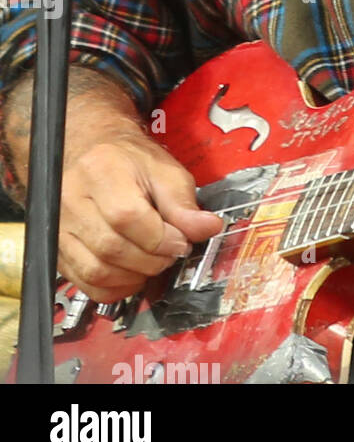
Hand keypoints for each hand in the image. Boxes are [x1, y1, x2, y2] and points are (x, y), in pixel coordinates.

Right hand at [58, 131, 223, 303]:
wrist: (91, 152)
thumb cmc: (128, 160)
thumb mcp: (164, 169)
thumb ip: (183, 201)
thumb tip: (207, 228)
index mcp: (101, 170)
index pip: (128, 217)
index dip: (161, 238)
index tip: (182, 242)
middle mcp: (72, 199)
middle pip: (112, 247)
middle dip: (152, 259)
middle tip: (171, 252)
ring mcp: (59, 226)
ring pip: (96, 270)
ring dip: (134, 276)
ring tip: (154, 261)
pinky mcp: (57, 248)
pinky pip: (84, 283)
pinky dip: (114, 288)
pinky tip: (132, 275)